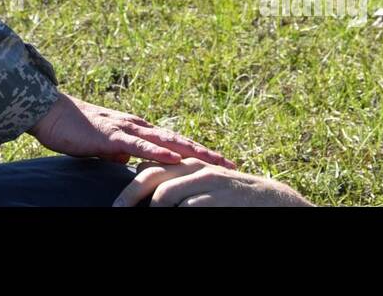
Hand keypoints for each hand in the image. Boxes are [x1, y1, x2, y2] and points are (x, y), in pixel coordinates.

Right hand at [28, 94, 235, 168]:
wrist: (51, 112)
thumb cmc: (75, 130)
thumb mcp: (104, 146)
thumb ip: (120, 151)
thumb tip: (130, 163)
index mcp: (138, 129)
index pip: (174, 142)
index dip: (198, 153)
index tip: (220, 163)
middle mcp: (138, 125)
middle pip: (179, 140)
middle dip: (206, 153)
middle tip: (231, 165)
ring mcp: (127, 129)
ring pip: (166, 141)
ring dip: (191, 151)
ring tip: (214, 161)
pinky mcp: (112, 136)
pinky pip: (139, 145)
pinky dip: (158, 152)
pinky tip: (173, 158)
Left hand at [114, 158, 311, 206]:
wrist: (267, 197)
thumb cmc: (229, 196)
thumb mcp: (201, 186)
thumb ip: (178, 185)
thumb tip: (151, 195)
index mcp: (185, 163)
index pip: (148, 167)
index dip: (129, 184)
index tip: (115, 202)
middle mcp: (192, 167)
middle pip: (150, 176)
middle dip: (129, 195)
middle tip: (115, 211)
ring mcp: (204, 180)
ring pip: (165, 191)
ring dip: (151, 209)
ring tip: (141, 218)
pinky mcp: (216, 195)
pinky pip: (188, 206)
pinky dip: (176, 215)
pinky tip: (169, 220)